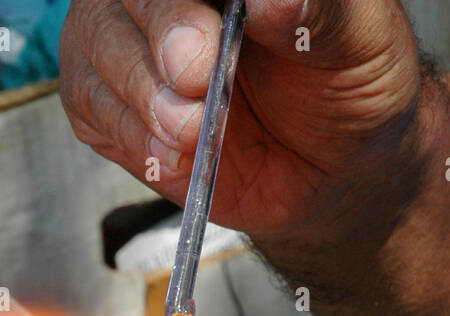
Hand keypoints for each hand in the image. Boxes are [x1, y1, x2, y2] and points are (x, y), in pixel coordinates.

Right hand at [58, 0, 426, 238]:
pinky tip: (175, 152)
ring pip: (96, 47)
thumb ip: (319, 10)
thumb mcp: (359, 39)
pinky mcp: (108, 102)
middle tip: (197, 80)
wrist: (333, 166)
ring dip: (143, 97)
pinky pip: (91, 107)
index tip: (208, 41)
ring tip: (193, 132)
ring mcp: (126, 40)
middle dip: (161, 37)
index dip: (179, 2)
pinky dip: (132, 135)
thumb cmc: (348, 82)